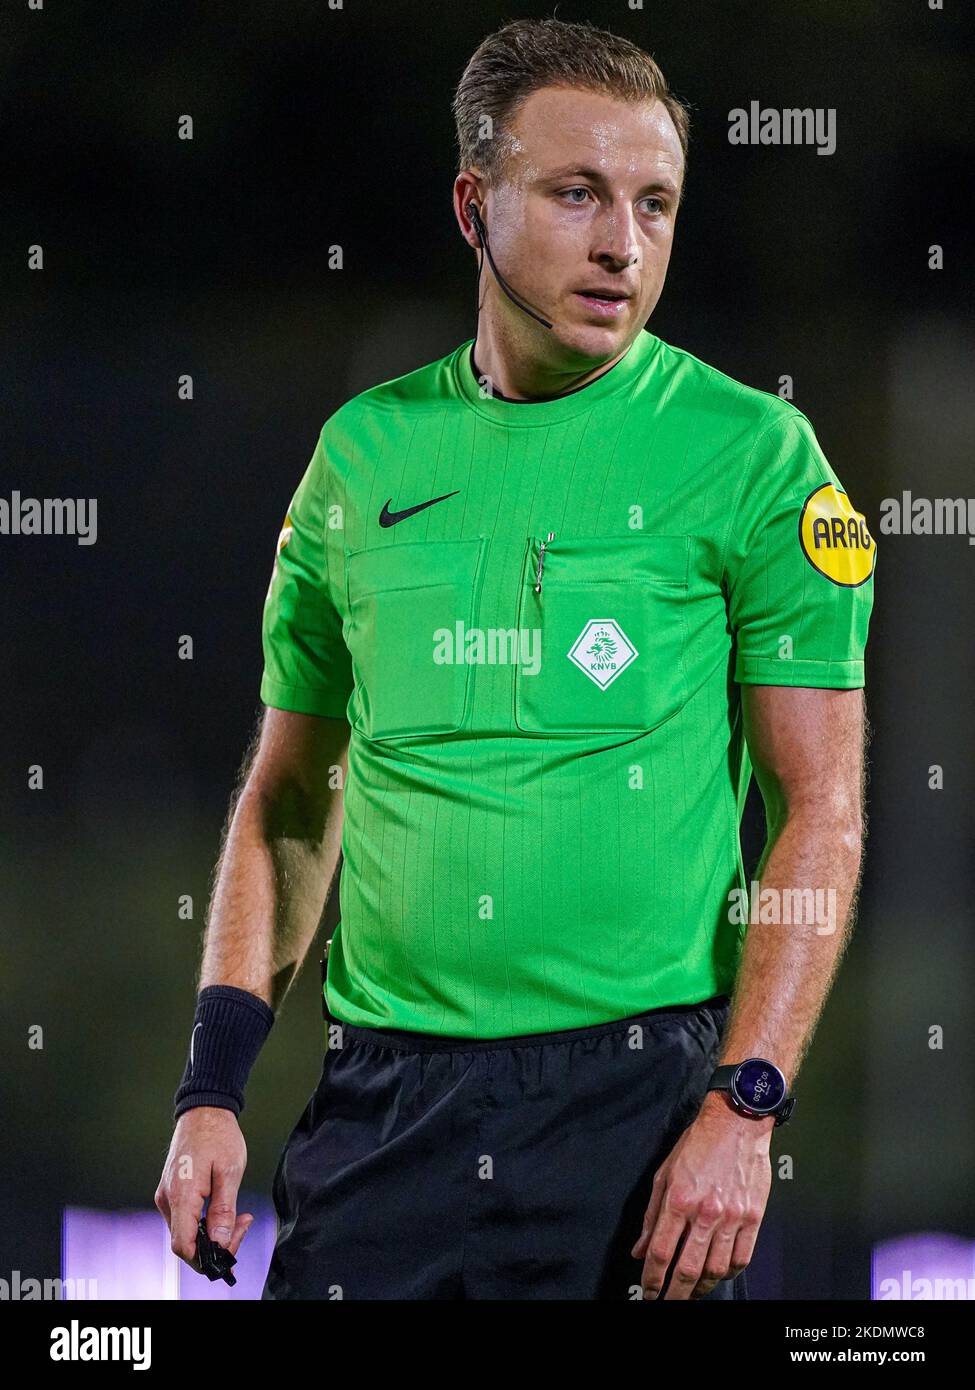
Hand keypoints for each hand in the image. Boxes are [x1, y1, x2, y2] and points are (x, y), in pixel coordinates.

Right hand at [154, 1107, 253, 1273]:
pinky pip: (184, 1219)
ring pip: (185, 1232)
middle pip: (185, 1243)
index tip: (232, 1245)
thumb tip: (220, 1243)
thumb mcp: (229, 1172)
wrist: (204, 1110)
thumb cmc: (218, 1135)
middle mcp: (167, 1199)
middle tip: (243, 1226)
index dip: (207, 1256)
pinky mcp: (171, 1192)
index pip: (183, 1246)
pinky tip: (222, 1211)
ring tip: (239, 1218)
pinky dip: (203, 1223)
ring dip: (211, 1234)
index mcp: (181, 1195)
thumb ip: (223, 1211)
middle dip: (214, 1245)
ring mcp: (167, 1196)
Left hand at [631, 1091, 772, 1298]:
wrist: (737, 1123)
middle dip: (674, 1294)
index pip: (660, 1252)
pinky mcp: (753, 1217)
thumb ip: (652, 1215)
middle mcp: (706, 1212)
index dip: (652, 1278)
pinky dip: (729, 1273)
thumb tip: (640, 1248)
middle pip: (687, 1269)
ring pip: (715, 1269)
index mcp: (679, 1199)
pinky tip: (719, 1274)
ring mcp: (732, 1217)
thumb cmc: (699, 1143)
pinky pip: (742, 1257)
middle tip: (667, 1302)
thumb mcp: (664, 1174)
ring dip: (701, 1287)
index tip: (649, 1291)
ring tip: (691, 1291)